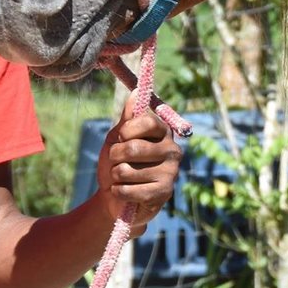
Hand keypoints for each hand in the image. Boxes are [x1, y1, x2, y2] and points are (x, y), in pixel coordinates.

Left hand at [96, 107, 181, 235]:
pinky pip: (129, 190)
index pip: (147, 122)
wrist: (114, 196)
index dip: (127, 130)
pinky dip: (118, 192)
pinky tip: (123, 192)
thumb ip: (128, 118)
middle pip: (134, 148)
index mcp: (163, 132)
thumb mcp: (118, 137)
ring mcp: (171, 173)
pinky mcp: (164, 193)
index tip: (120, 137)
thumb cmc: (118, 162)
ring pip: (127, 171)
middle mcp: (172, 150)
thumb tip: (137, 92)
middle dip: (114, 156)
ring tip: (121, 178)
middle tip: (116, 161)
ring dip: (115, 176)